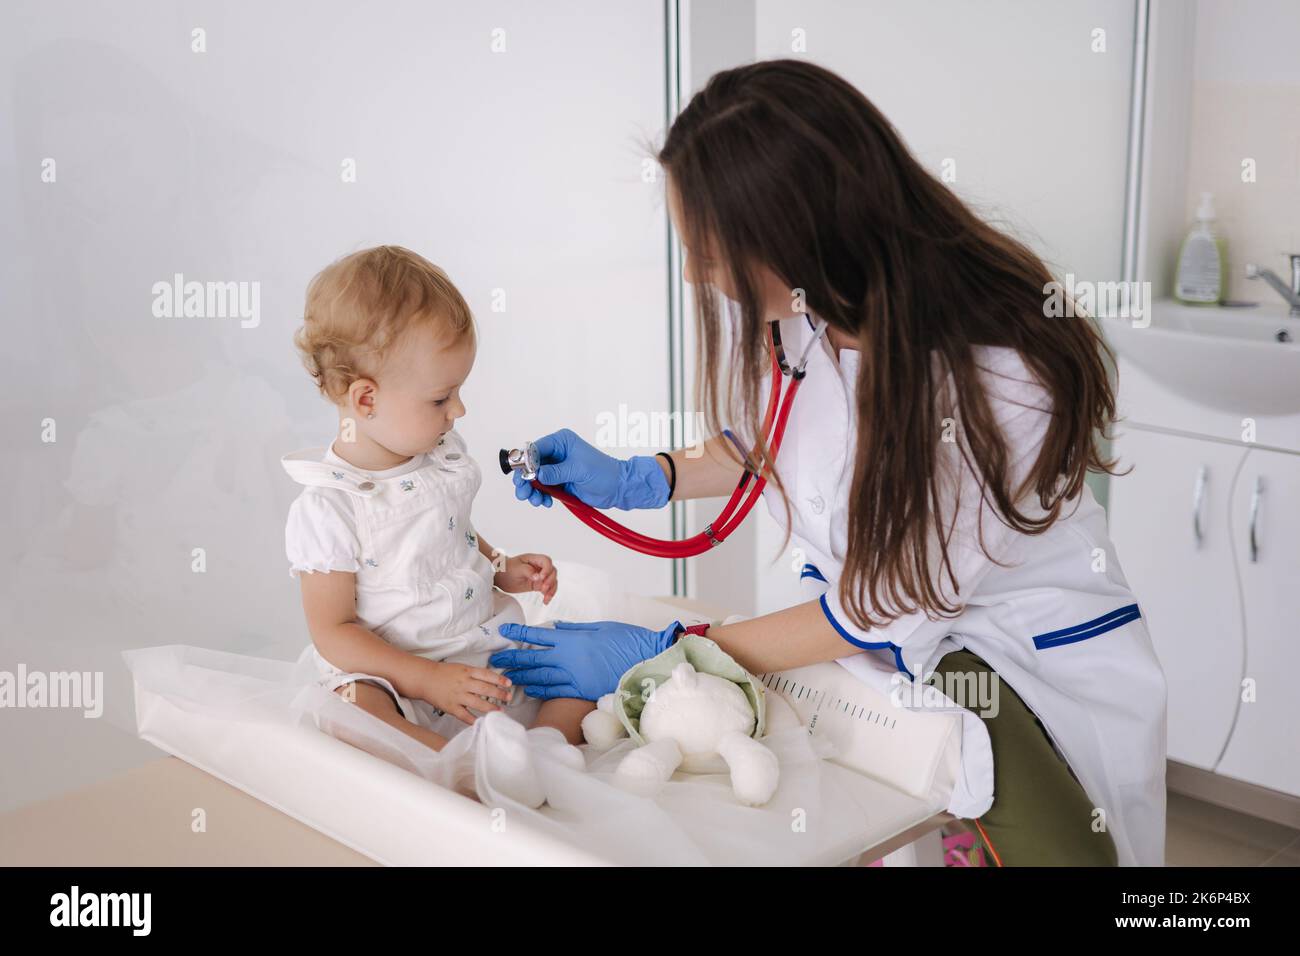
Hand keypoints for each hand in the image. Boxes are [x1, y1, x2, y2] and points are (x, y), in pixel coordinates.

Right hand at [420, 660, 514, 723]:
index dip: (499, 679)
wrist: (425, 679)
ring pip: (477, 703)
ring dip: (490, 708)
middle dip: (499, 694)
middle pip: (485, 689)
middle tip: (508, 697)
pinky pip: (464, 715)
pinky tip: (481, 722)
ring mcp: (458, 696)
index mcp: (467, 672)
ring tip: (500, 711)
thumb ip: (475, 674)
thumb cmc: (444, 673)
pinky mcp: (451, 707)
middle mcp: (464, 683)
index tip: (508, 683)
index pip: (487, 675)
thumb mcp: (461, 668)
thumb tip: (492, 681)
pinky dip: (473, 720)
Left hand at [489, 619, 682, 700]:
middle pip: (533, 659)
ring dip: (522, 677)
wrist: (645, 660)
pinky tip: (529, 690)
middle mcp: (568, 658)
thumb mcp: (599, 627)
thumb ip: (574, 628)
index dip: (518, 634)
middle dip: (513, 659)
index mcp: (572, 639)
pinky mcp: (582, 690)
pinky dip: (541, 691)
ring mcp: (574, 676)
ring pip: (541, 677)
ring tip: (507, 677)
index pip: (538, 636)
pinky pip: (556, 691)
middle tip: (495, 660)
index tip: (503, 632)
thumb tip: (555, 627)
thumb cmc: (625, 639)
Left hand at [494, 552, 557, 604]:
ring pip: (552, 581)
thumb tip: (538, 577)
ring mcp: (540, 576)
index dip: (547, 569)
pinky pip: (548, 589)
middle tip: (542, 589)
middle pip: (552, 572)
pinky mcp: (538, 584)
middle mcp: (539, 567)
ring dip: (551, 590)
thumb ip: (528, 571)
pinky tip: (546, 600)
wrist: (501, 576)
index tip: (541, 578)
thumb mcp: (516, 568)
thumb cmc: (507, 568)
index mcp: (534, 559)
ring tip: (546, 597)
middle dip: (550, 581)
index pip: (546, 561)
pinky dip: (549, 594)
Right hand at [512, 428, 668, 510]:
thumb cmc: (604, 472)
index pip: (536, 448)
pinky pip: (543, 488)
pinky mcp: (559, 482)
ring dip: (531, 490)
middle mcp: (557, 454)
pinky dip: (540, 496)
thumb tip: (536, 475)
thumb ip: (556, 472)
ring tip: (535, 500)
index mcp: (562, 442)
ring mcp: (557, 469)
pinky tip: (545, 502)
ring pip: (534, 478)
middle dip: (525, 479)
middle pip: (531, 464)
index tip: (522, 475)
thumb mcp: (578, 470)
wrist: (617, 487)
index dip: (526, 461)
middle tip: (523, 491)